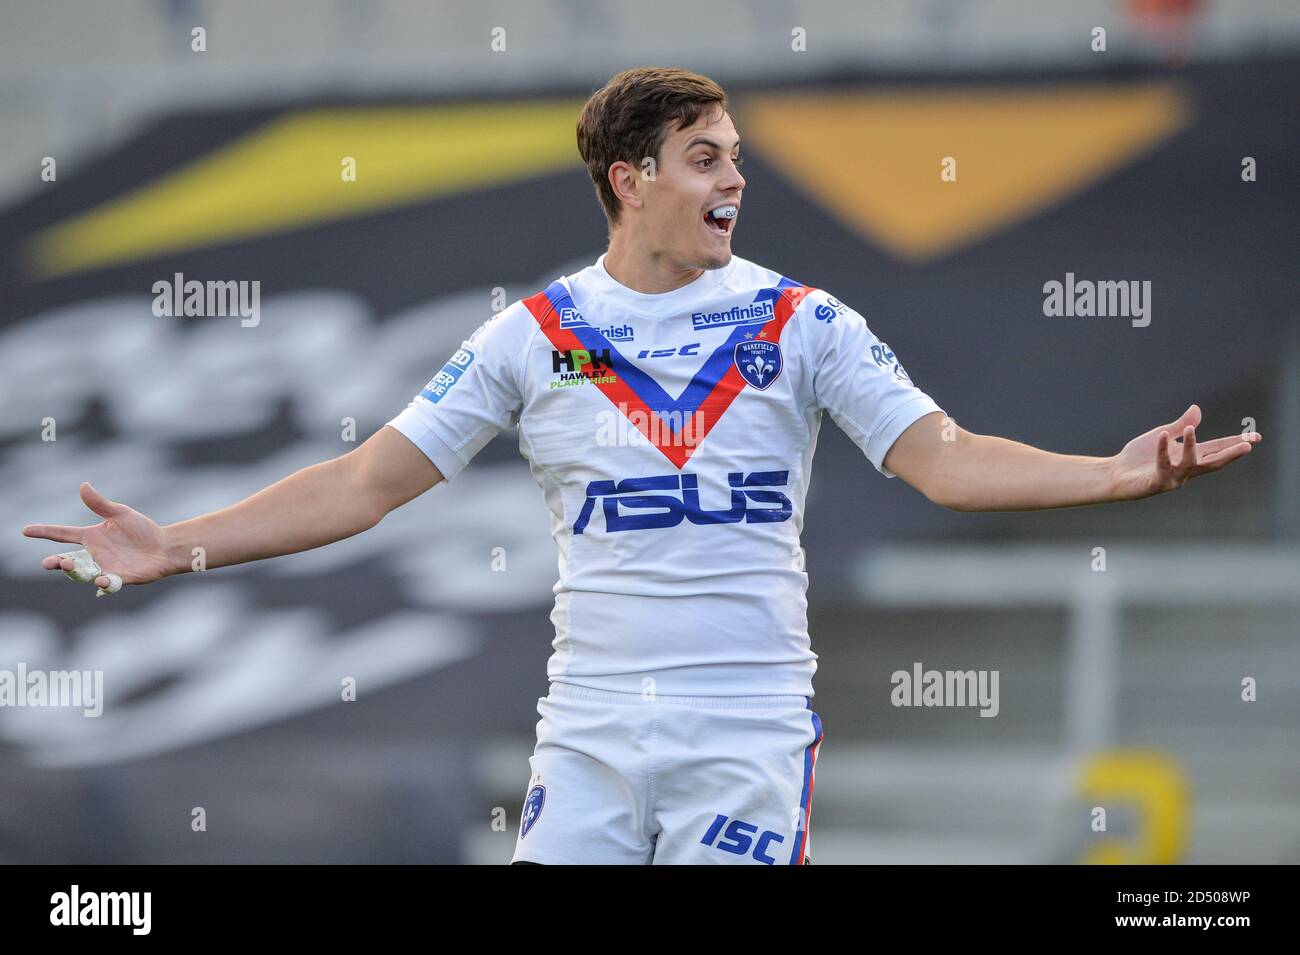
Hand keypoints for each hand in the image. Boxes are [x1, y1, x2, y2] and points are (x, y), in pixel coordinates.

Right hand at [22, 482, 174, 589]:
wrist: (165, 547)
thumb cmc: (142, 530)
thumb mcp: (120, 514)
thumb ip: (100, 504)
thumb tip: (83, 485)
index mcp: (91, 537)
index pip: (63, 534)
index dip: (44, 532)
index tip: (26, 530)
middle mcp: (94, 555)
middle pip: (68, 560)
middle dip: (56, 562)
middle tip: (49, 562)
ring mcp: (105, 567)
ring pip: (82, 574)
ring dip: (74, 571)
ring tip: (68, 565)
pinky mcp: (119, 578)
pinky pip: (107, 583)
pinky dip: (102, 583)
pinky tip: (101, 579)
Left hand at [1107, 404, 1260, 502]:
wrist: (1115, 473)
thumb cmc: (1140, 457)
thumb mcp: (1163, 436)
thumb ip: (1181, 425)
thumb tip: (1197, 409)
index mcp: (1190, 457)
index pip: (1217, 449)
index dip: (1235, 443)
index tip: (1255, 437)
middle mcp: (1185, 470)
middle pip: (1213, 461)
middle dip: (1230, 453)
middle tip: (1247, 445)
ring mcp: (1173, 478)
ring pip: (1189, 464)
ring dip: (1191, 446)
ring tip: (1191, 429)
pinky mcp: (1156, 482)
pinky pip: (1162, 464)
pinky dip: (1163, 449)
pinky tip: (1164, 434)